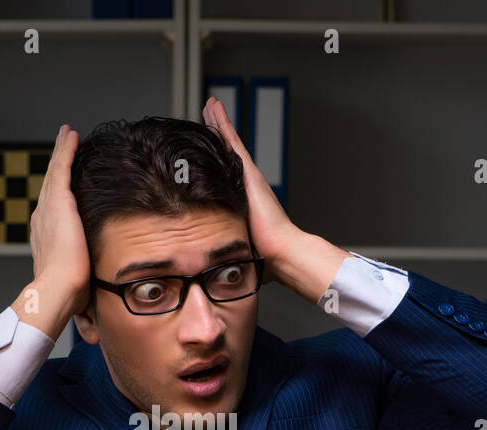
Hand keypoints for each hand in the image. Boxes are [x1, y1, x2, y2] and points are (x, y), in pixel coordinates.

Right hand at [27, 124, 89, 319]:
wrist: (57, 292)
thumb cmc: (66, 298)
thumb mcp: (78, 285)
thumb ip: (85, 286)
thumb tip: (95, 318)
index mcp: (47, 239)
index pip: (54, 211)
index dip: (58, 196)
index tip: (64, 189)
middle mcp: (43, 220)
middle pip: (51, 186)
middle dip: (58, 167)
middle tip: (63, 147)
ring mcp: (49, 209)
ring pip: (55, 173)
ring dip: (61, 154)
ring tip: (67, 136)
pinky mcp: (57, 201)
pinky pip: (61, 166)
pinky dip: (65, 150)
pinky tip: (71, 134)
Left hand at [203, 97, 349, 305]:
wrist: (281, 253)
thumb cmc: (266, 257)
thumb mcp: (239, 247)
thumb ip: (233, 248)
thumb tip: (226, 266)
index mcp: (243, 200)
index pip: (225, 173)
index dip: (215, 159)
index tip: (205, 149)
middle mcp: (246, 184)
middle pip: (227, 152)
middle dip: (217, 133)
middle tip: (207, 114)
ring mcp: (248, 176)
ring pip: (228, 142)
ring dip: (218, 123)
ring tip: (209, 105)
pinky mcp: (248, 172)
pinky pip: (230, 141)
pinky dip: (221, 123)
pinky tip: (212, 106)